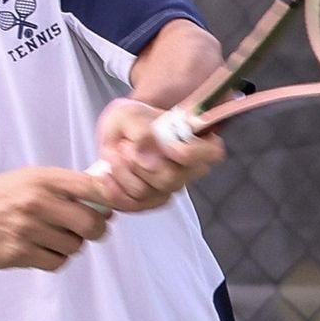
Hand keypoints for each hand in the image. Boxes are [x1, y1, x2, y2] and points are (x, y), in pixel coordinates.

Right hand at [0, 167, 111, 271]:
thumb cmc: (3, 197)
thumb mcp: (31, 178)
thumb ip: (66, 186)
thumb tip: (108, 201)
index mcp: (44, 178)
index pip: (93, 187)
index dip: (112, 199)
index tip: (113, 207)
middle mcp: (37, 201)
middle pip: (91, 223)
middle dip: (97, 230)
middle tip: (92, 229)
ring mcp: (28, 228)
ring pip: (75, 246)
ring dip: (72, 245)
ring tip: (55, 236)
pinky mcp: (20, 252)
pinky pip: (57, 262)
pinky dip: (56, 259)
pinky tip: (43, 248)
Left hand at [94, 98, 224, 212]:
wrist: (118, 134)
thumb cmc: (132, 120)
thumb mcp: (132, 115)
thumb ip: (142, 131)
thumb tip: (149, 157)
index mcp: (195, 141)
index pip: (212, 152)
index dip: (192, 153)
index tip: (169, 146)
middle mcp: (189, 168)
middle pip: (170, 178)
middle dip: (137, 163)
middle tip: (124, 145)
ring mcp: (171, 187)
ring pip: (146, 192)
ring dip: (121, 173)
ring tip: (114, 154)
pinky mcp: (152, 200)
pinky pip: (133, 204)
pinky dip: (114, 191)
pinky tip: (106, 176)